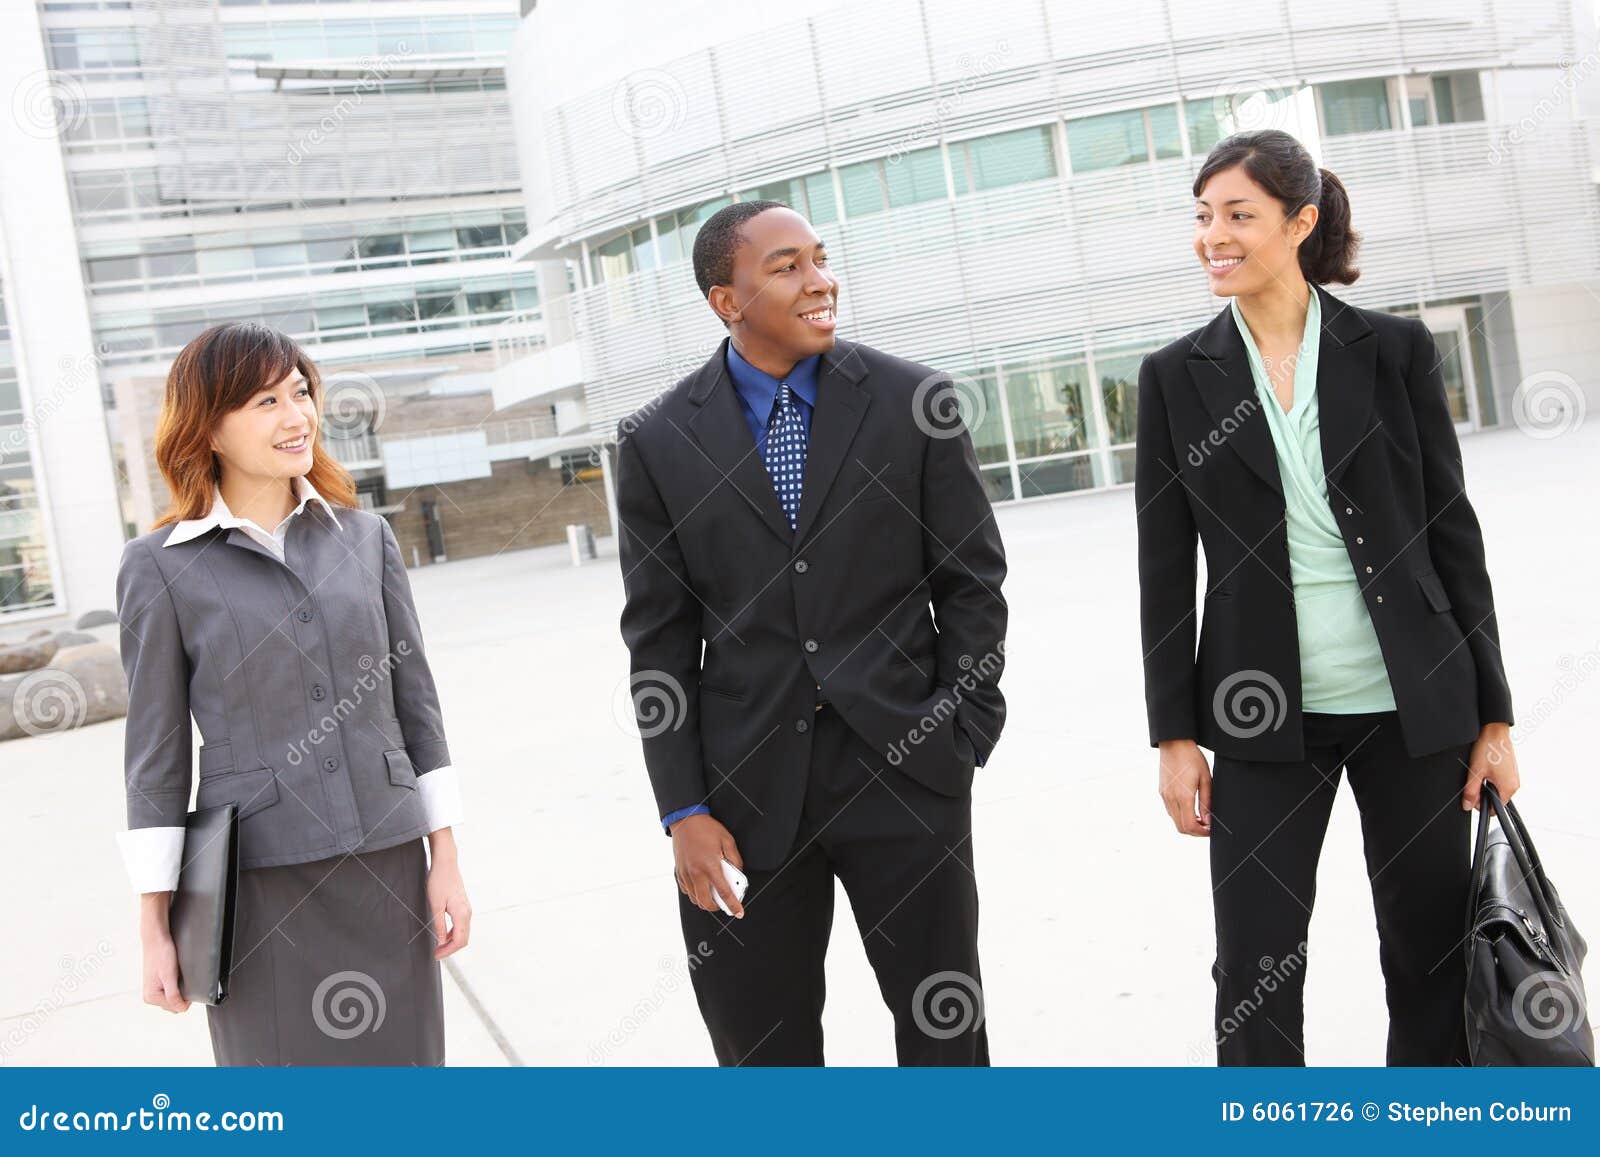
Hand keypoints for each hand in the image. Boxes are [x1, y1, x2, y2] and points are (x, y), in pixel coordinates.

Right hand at [139, 896, 189, 1013]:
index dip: (186, 998)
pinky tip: (175, 975)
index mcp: (150, 997)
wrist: (156, 939)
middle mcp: (149, 996)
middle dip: (182, 995)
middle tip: (182, 978)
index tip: (187, 984)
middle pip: (174, 1004)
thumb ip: (174, 995)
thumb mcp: (169, 977)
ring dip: (179, 990)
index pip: (176, 1008)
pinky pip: (169, 991)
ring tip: (177, 975)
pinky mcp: (155, 983)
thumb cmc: (161, 954)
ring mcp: (152, 990)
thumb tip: (181, 1009)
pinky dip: (176, 985)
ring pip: (172, 998)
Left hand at [426, 830, 471, 958]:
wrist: (445, 863)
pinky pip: (461, 925)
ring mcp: (467, 909)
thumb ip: (439, 924)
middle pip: (464, 938)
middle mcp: (467, 912)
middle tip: (436, 953)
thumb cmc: (439, 881)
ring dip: (452, 942)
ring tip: (438, 945)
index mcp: (462, 914)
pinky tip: (443, 934)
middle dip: (451, 949)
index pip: (459, 940)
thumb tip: (441, 940)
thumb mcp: (435, 905)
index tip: (436, 955)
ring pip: (463, 932)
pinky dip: (453, 933)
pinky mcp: (463, 905)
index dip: (448, 951)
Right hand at [671, 813, 744, 917]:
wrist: (685, 820)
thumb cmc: (707, 829)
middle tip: (724, 903)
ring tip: (714, 893)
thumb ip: (735, 860)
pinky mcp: (678, 872)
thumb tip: (738, 874)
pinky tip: (702, 886)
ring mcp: (685, 874)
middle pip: (706, 902)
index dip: (733, 905)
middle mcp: (695, 873)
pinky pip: (687, 891)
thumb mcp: (728, 841)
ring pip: (695, 899)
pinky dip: (695, 893)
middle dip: (717, 907)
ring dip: (705, 900)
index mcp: (710, 866)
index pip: (724, 893)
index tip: (739, 913)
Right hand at [1158, 739, 1211, 836]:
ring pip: (1175, 820)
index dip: (1201, 833)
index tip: (1211, 830)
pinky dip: (1180, 816)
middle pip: (1181, 827)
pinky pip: (1170, 811)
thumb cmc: (1192, 758)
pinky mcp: (1162, 792)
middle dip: (1195, 831)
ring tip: (1200, 817)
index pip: (1190, 826)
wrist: (1174, 743)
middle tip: (1207, 827)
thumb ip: (1207, 802)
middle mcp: (1171, 798)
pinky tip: (1190, 808)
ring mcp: (1164, 795)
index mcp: (1183, 796)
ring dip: (1187, 824)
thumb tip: (1208, 820)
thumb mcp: (1206, 780)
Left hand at [1462, 722, 1518, 810]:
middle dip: (1483, 793)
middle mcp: (1514, 784)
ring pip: (1497, 789)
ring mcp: (1513, 777)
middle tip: (1476, 778)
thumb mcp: (1475, 772)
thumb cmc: (1489, 748)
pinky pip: (1500, 780)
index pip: (1494, 809)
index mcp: (1508, 788)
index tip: (1472, 794)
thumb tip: (1467, 805)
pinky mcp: (1511, 770)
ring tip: (1481, 770)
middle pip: (1495, 799)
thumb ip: (1471, 791)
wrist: (1495, 731)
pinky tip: (1486, 766)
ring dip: (1487, 784)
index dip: (1480, 804)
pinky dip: (1491, 777)